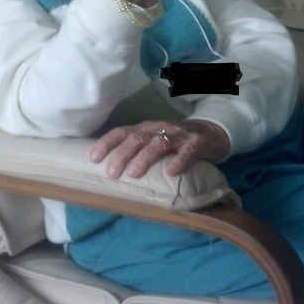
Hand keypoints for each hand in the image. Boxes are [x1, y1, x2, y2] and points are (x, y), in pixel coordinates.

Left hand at [90, 119, 230, 178]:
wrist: (211, 133)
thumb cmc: (175, 142)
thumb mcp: (153, 142)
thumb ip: (136, 151)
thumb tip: (109, 169)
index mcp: (145, 128)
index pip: (121, 132)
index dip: (106, 143)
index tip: (93, 158)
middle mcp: (158, 128)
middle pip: (137, 138)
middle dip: (122, 155)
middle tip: (111, 174)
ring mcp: (178, 135)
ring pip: (158, 144)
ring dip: (144, 158)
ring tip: (133, 174)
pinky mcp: (196, 143)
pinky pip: (187, 151)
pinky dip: (178, 161)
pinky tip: (170, 172)